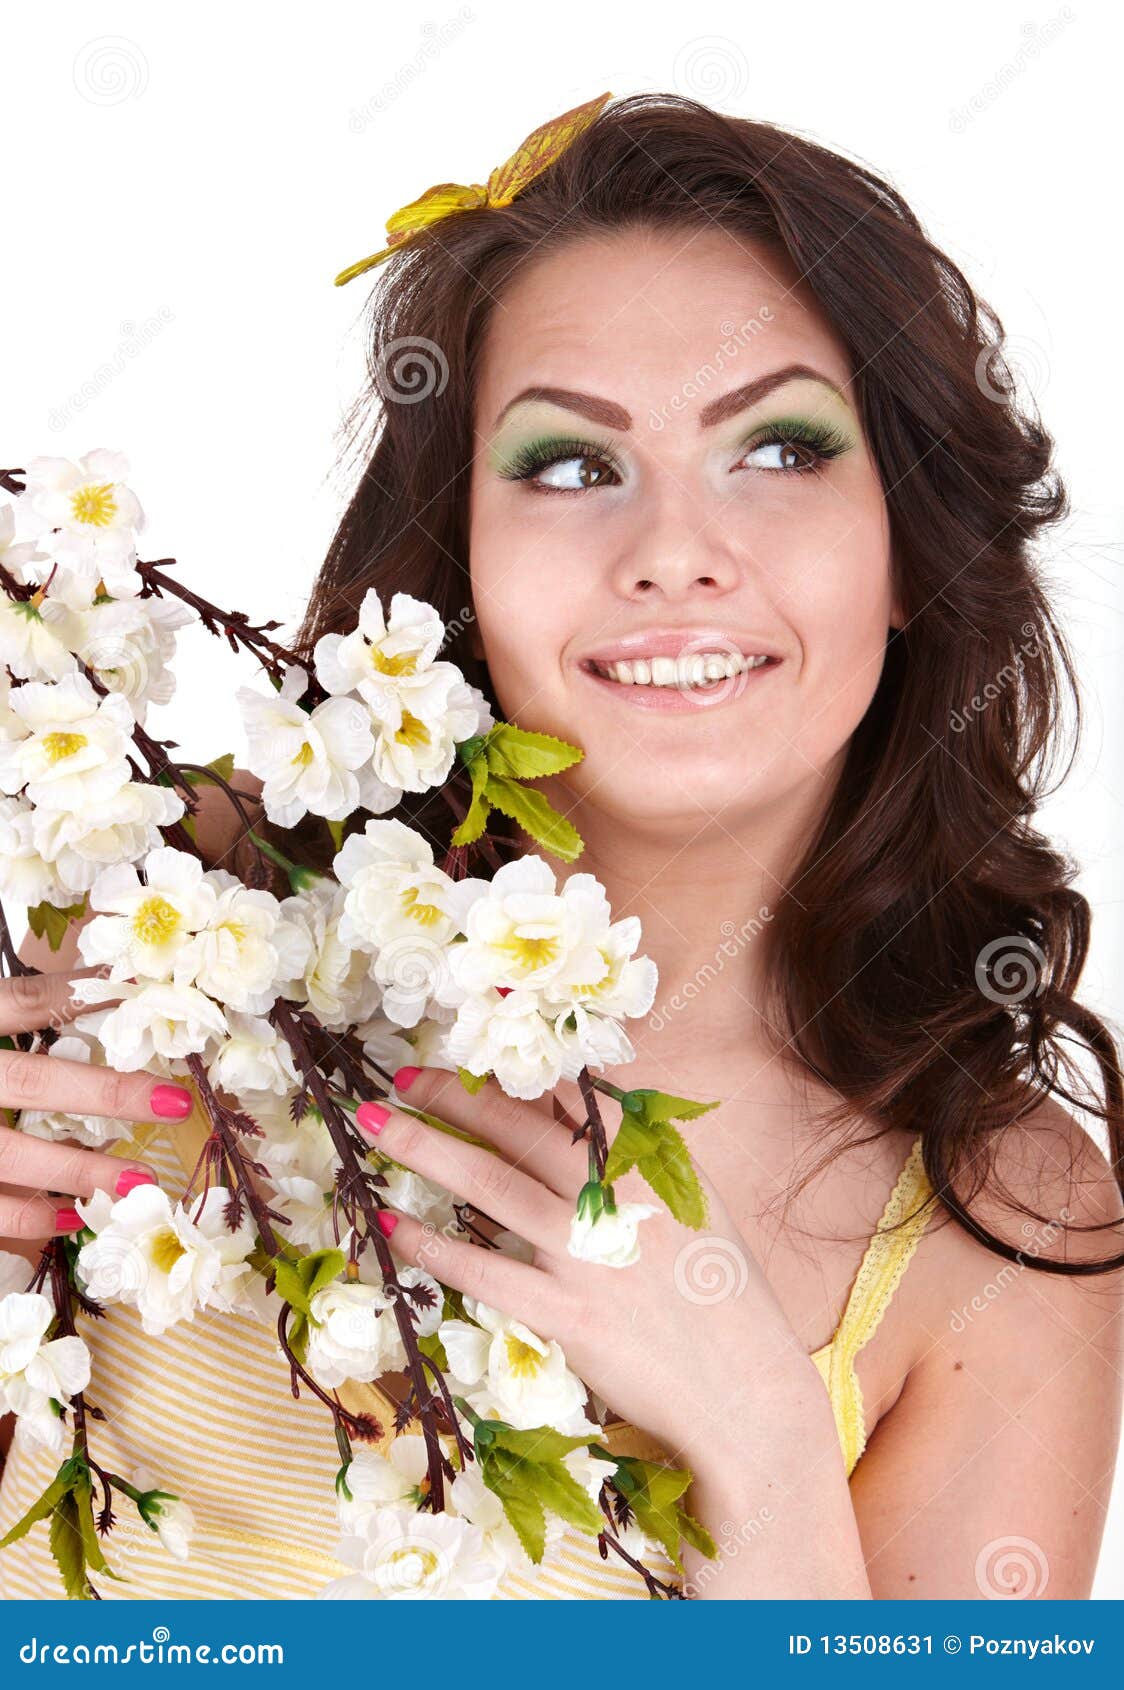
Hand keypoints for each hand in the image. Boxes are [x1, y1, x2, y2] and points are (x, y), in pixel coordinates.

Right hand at [0, 971, 191, 1249]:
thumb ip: (10, 1010)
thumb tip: (89, 988)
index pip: (23, 1002)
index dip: (82, 996)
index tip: (143, 999)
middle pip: (30, 1082)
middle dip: (105, 1095)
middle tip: (174, 1103)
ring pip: (9, 1158)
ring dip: (77, 1173)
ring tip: (139, 1183)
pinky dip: (23, 1218)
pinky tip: (66, 1221)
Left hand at [355, 1066, 817, 1470]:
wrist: (745, 1389)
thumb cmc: (723, 1295)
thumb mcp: (697, 1204)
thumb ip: (644, 1154)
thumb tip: (592, 1104)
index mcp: (650, 1164)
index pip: (573, 1095)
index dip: (514, 1068)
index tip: (469, 1048)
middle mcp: (615, 1197)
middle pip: (519, 1128)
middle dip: (454, 1094)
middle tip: (402, 1073)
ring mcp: (587, 1254)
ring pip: (490, 1184)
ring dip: (427, 1149)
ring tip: (378, 1126)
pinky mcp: (565, 1313)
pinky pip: (484, 1270)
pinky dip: (436, 1246)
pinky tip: (396, 1228)